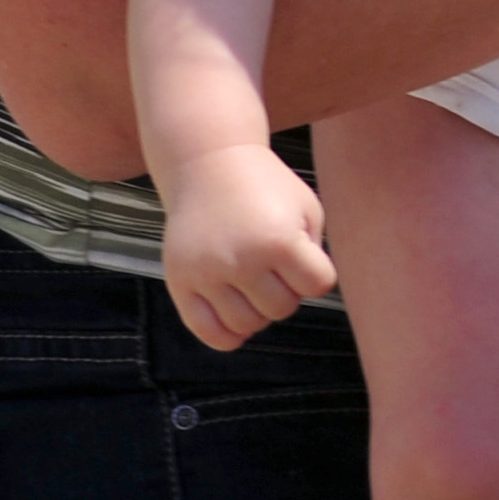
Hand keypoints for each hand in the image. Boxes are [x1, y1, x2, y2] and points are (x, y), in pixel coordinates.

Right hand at [158, 143, 335, 351]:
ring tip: (255, 284)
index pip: (317, 285)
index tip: (304, 256)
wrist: (210, 164)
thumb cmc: (267, 187)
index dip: (316, 273)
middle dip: (286, 291)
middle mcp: (242, 260)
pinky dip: (228, 336)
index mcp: (280, 240)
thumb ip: (315, 254)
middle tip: (275, 267)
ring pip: (247, 325)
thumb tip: (304, 298)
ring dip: (259, 311)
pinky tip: (235, 318)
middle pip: (282, 309)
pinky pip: (208, 332)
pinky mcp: (180, 281)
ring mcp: (208, 274)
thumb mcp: (306, 208)